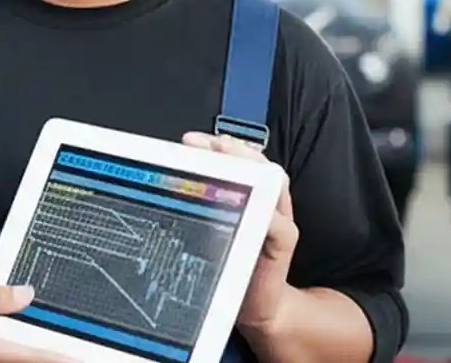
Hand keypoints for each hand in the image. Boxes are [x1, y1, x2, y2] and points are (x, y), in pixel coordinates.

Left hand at [182, 132, 298, 333]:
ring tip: (226, 159)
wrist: (257, 308)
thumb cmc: (228, 266)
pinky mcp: (282, 243)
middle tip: (203, 145)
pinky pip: (278, 223)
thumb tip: (168, 179)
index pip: (238, 160)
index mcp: (249, 195)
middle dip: (230, 149)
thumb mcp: (210, 232)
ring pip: (273, 182)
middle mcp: (265, 201)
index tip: (190, 141)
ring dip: (250, 167)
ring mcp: (277, 219)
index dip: (216, 147)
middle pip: (257, 163)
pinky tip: (245, 203)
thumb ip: (199, 207)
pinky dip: (264, 210)